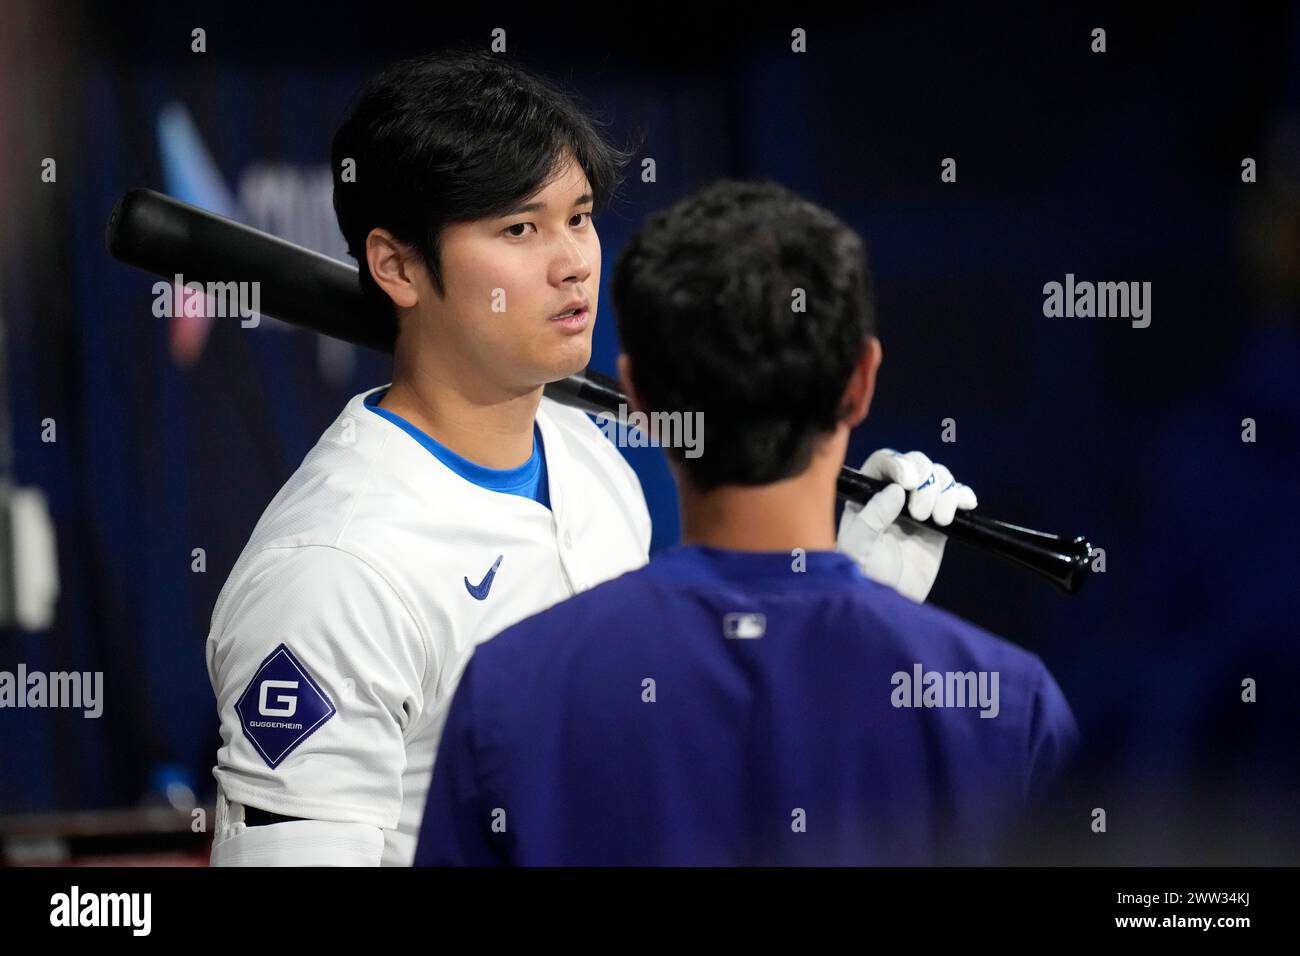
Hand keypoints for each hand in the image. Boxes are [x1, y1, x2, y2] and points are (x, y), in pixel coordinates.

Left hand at [836, 448, 977, 601]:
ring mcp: (918, 507)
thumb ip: (871, 519)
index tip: (908, 483)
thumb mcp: (858, 549)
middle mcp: (892, 496)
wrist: (890, 604)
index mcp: (867, 495)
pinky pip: (956, 497)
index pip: (884, 462)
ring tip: (940, 520)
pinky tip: (966, 505)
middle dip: (926, 482)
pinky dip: (963, 495)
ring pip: (939, 477)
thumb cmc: (864, 576)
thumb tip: (895, 490)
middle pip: (916, 464)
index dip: (899, 464)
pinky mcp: (939, 523)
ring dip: (945, 491)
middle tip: (921, 514)